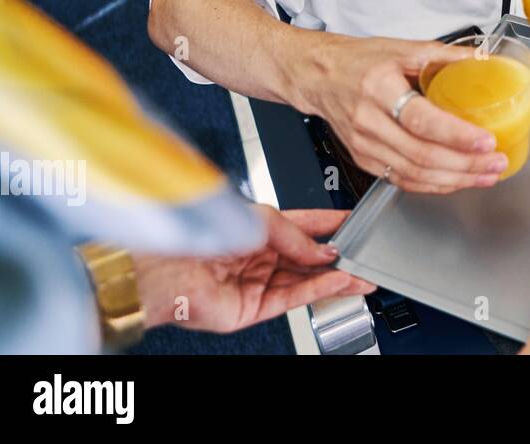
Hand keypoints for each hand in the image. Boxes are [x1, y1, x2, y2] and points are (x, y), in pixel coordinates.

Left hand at [133, 207, 375, 333]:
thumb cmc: (198, 234)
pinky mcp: (252, 309)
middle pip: (307, 257)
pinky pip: (292, 298)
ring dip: (334, 277)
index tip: (356, 221)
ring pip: (304, 280)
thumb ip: (297, 236)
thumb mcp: (262, 220)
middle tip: (364, 253)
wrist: (164, 268)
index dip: (331, 223)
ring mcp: (256, 282)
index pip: (304, 224)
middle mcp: (258, 256)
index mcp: (258, 229)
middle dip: (337, 255)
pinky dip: (317, 290)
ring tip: (360, 272)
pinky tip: (337, 281)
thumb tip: (325, 249)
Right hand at [295, 34, 509, 193]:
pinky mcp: (364, 160)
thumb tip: (483, 61)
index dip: (456, 135)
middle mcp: (369, 121)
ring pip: (414, 173)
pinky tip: (457, 181)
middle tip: (495, 163)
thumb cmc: (358, 61)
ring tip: (486, 175)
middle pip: (421, 154)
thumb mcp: (401, 48)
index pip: (421, 120)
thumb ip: (444, 56)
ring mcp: (364, 145)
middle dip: (465, 165)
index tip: (485, 140)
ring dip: (455, 179)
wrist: (317, 76)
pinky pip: (402, 180)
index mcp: (379, 88)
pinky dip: (433, 185)